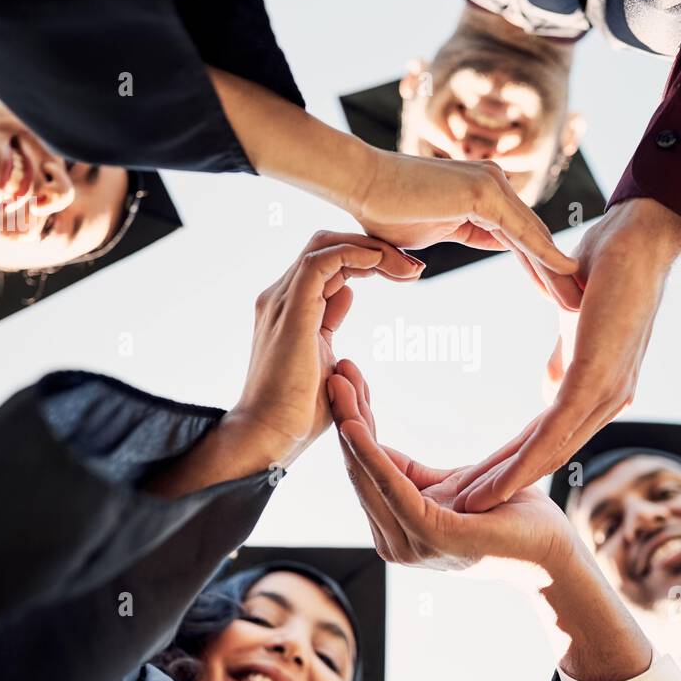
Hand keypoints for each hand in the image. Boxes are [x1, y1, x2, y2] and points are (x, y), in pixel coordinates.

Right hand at [150, 231, 422, 498]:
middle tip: (412, 265)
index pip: (328, 263)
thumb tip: (346, 294)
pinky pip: (324, 261)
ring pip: (325, 245)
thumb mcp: (324, 358)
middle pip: (327, 245)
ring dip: (370, 249)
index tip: (406, 274)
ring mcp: (283, 301)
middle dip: (372, 247)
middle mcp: (281, 297)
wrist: (269, 436)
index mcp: (290, 308)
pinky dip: (357, 255)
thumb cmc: (297, 412)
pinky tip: (384, 265)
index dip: (367, 260)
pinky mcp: (292, 310)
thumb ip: (331, 324)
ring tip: (406, 266)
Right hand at [328, 359, 572, 573]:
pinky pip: (393, 487)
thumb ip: (414, 476)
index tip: (343, 380)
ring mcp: (410, 545)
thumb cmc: (511, 516)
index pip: (366, 470)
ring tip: (340, 384)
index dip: (353, 423)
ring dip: (352, 426)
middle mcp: (394, 542)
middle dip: (346, 416)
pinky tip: (356, 424)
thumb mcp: (453, 488)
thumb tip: (381, 449)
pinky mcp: (431, 537)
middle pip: (360, 470)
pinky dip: (370, 455)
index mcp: (398, 529)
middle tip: (334, 371)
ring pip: (369, 476)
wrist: (554, 551)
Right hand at [351, 147, 580, 310]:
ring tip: (574, 301)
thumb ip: (450, 240)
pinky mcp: (484, 191)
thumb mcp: (427, 234)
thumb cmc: (382, 210)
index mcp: (484, 197)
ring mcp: (492, 184)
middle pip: (534, 237)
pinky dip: (544, 254)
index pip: (521, 238)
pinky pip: (521, 230)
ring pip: (532, 236)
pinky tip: (564, 273)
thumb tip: (432, 267)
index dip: (539, 268)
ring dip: (556, 271)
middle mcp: (494, 184)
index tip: (554, 296)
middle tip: (576, 304)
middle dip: (556, 274)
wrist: (359, 184)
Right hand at [451, 198, 680, 511]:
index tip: (473, 486)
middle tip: (460, 515)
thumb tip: (549, 386)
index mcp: (598, 390)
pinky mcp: (598, 378)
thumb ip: (563, 360)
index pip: (548, 439)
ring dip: (507, 485)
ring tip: (467, 510)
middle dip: (503, 487)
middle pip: (548, 458)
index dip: (511, 465)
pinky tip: (496, 484)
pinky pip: (555, 430)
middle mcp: (607, 401)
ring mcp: (606, 393)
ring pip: (550, 454)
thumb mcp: (573, 324)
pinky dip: (525, 460)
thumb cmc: (606, 267)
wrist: (638, 234)